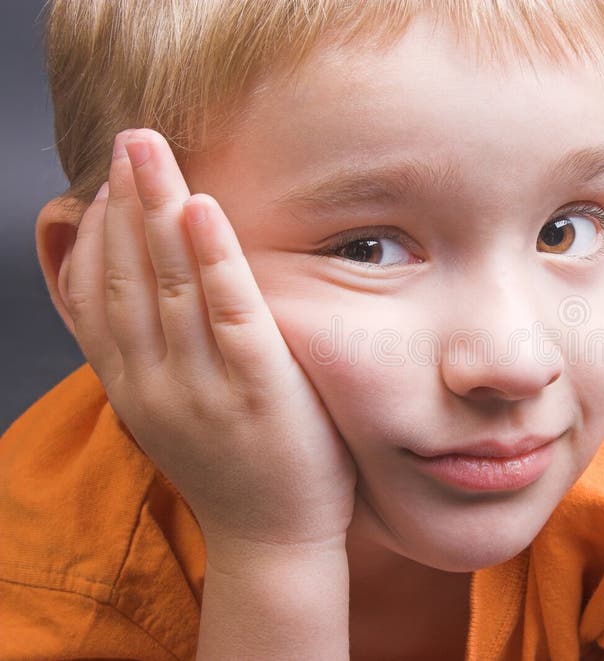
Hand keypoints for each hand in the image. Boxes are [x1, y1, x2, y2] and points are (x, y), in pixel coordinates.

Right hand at [66, 129, 356, 549]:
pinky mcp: (258, 391)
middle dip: (125, 202)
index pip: (98, 293)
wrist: (272, 540)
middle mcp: (154, 382)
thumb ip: (150, 352)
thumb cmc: (233, 465)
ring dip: (159, 213)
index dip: (100, 230)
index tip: (107, 177)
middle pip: (127, 277)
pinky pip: (232, 316)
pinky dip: (216, 261)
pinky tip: (206, 211)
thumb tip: (140, 292)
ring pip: (169, 286)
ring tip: (154, 152)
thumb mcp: (173, 408)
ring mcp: (204, 387)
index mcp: (132, 384)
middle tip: (131, 138)